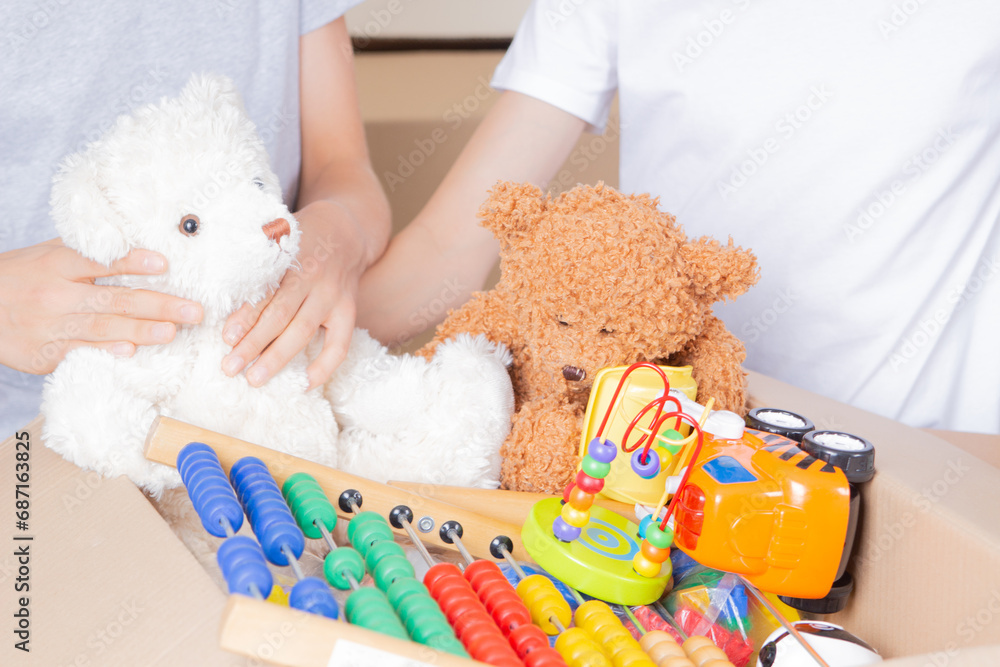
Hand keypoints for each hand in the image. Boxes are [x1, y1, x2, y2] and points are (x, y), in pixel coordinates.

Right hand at [0, 239, 202, 373]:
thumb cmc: (19, 277)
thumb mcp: (46, 254)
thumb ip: (86, 251)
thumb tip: (138, 241)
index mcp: (58, 264)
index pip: (100, 261)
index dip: (132, 262)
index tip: (163, 263)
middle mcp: (56, 294)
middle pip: (113, 299)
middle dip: (158, 305)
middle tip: (193, 311)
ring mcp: (51, 326)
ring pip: (102, 328)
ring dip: (140, 331)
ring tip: (171, 332)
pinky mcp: (45, 353)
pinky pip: (81, 353)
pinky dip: (106, 352)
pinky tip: (130, 352)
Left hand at [221, 201, 360, 389]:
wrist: (345, 231)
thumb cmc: (299, 239)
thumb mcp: (276, 237)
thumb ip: (254, 263)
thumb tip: (218, 298)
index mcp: (290, 258)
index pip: (265, 292)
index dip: (245, 316)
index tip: (226, 337)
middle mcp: (313, 278)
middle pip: (280, 316)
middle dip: (254, 345)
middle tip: (230, 368)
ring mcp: (333, 296)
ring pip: (303, 331)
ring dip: (277, 358)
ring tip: (255, 379)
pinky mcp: (348, 310)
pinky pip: (340, 344)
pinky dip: (324, 366)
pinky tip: (306, 384)